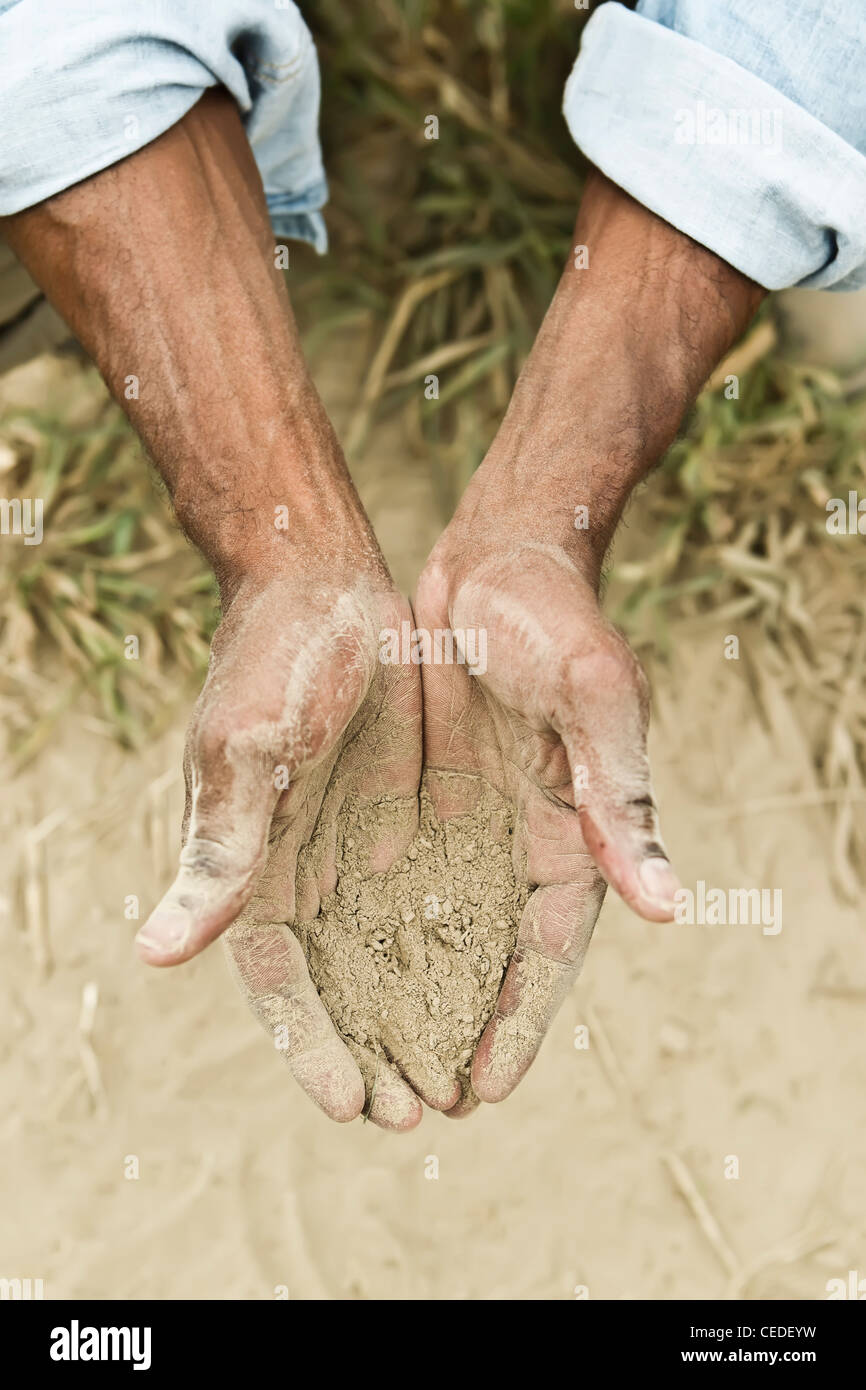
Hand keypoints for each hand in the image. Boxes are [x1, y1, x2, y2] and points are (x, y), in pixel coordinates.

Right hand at [135, 562, 424, 1130]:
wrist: (331, 582)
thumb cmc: (271, 658)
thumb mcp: (245, 751)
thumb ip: (219, 853)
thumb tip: (156, 954)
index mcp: (253, 869)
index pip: (280, 984)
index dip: (312, 1047)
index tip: (355, 1104)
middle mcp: (311, 872)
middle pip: (346, 988)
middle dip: (381, 1051)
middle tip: (426, 1112)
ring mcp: (366, 847)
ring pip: (401, 955)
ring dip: (428, 1017)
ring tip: (469, 1081)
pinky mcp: (418, 818)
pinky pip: (448, 896)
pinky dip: (467, 946)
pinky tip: (499, 988)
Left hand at [415, 512, 677, 1109]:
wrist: (493, 555)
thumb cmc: (556, 620)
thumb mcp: (595, 701)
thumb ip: (620, 802)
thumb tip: (668, 908)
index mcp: (577, 836)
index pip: (550, 953)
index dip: (519, 1022)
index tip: (482, 1090)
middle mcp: (518, 845)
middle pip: (485, 961)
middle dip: (451, 1033)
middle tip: (411, 1109)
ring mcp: (466, 824)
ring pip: (429, 933)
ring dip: (401, 1000)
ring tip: (367, 1072)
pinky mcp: (416, 797)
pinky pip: (386, 880)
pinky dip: (364, 932)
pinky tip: (334, 979)